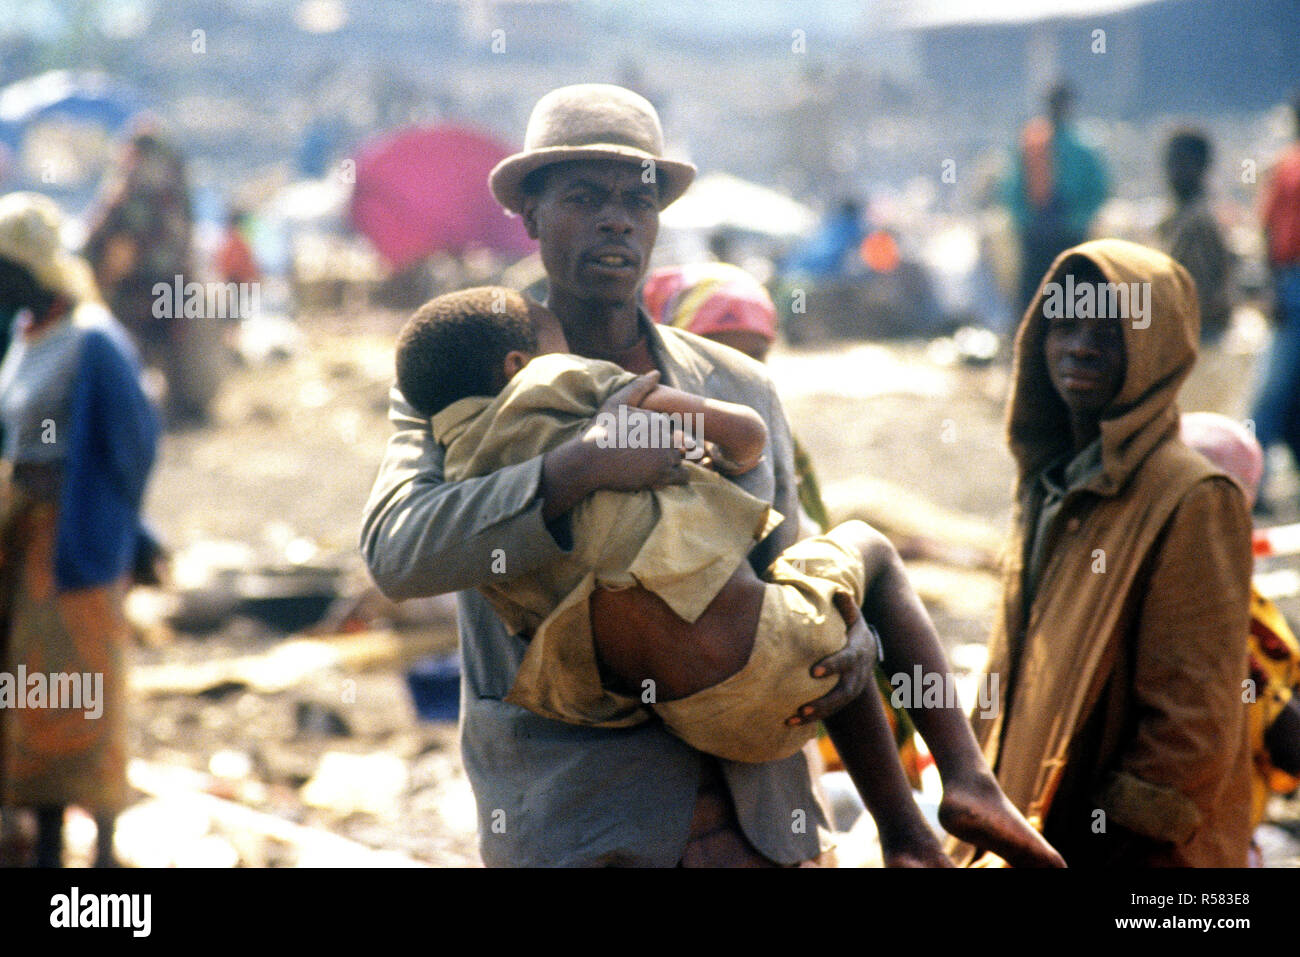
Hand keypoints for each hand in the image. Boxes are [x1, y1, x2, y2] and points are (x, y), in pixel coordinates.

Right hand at [540, 373, 688, 520]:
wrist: (589, 460)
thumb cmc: (601, 430)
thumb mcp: (616, 402)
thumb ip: (638, 387)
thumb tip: (656, 372)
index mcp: (659, 419)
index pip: (671, 429)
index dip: (657, 436)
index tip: (639, 443)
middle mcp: (666, 436)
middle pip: (678, 444)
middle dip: (665, 450)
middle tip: (641, 457)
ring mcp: (666, 456)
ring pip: (680, 459)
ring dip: (670, 464)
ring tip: (646, 466)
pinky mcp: (662, 475)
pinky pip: (683, 476)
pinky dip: (675, 476)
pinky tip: (657, 475)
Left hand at [786, 591, 876, 725]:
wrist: (866, 647)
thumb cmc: (851, 626)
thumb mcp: (851, 615)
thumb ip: (845, 606)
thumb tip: (839, 591)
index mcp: (857, 652)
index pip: (846, 660)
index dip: (832, 666)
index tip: (813, 672)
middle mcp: (857, 675)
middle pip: (843, 692)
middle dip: (824, 702)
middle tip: (802, 708)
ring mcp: (850, 690)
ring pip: (836, 707)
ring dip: (815, 715)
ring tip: (792, 719)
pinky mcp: (841, 699)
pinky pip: (828, 712)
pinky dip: (811, 719)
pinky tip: (789, 723)